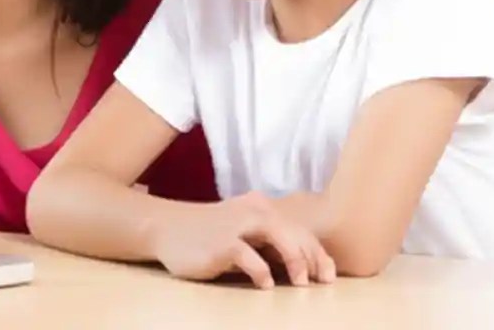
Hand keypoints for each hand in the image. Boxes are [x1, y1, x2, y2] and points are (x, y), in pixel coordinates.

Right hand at [152, 192, 335, 288]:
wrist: (165, 228)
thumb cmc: (205, 234)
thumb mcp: (239, 232)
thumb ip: (265, 242)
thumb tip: (299, 265)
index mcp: (259, 207)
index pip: (298, 228)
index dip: (317, 252)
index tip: (328, 273)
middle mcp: (252, 211)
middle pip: (294, 232)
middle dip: (313, 258)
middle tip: (321, 281)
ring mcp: (237, 225)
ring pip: (278, 237)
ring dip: (295, 261)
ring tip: (301, 283)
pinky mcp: (222, 243)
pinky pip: (250, 257)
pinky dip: (262, 272)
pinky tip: (266, 285)